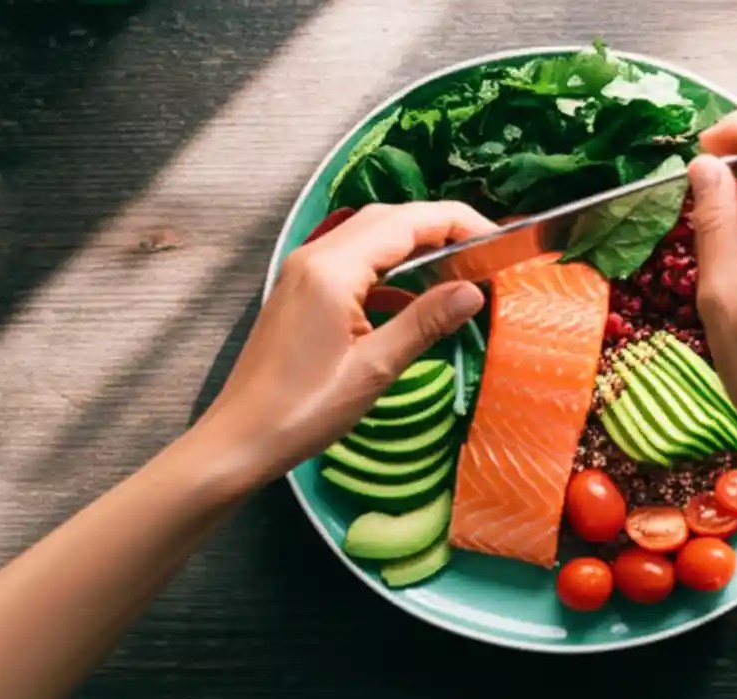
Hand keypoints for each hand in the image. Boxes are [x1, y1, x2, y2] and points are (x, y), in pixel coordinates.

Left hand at [197, 202, 492, 486]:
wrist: (239, 440)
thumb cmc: (303, 410)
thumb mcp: (374, 368)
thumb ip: (424, 322)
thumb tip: (473, 291)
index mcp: (332, 268)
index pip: (407, 221)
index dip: (457, 222)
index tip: (498, 241)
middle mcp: (315, 256)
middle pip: (388, 219)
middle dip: (440, 227)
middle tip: (485, 254)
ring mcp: (304, 272)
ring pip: (370, 238)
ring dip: (416, 246)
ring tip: (459, 270)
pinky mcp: (302, 292)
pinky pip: (354, 263)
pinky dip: (390, 271)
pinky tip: (414, 299)